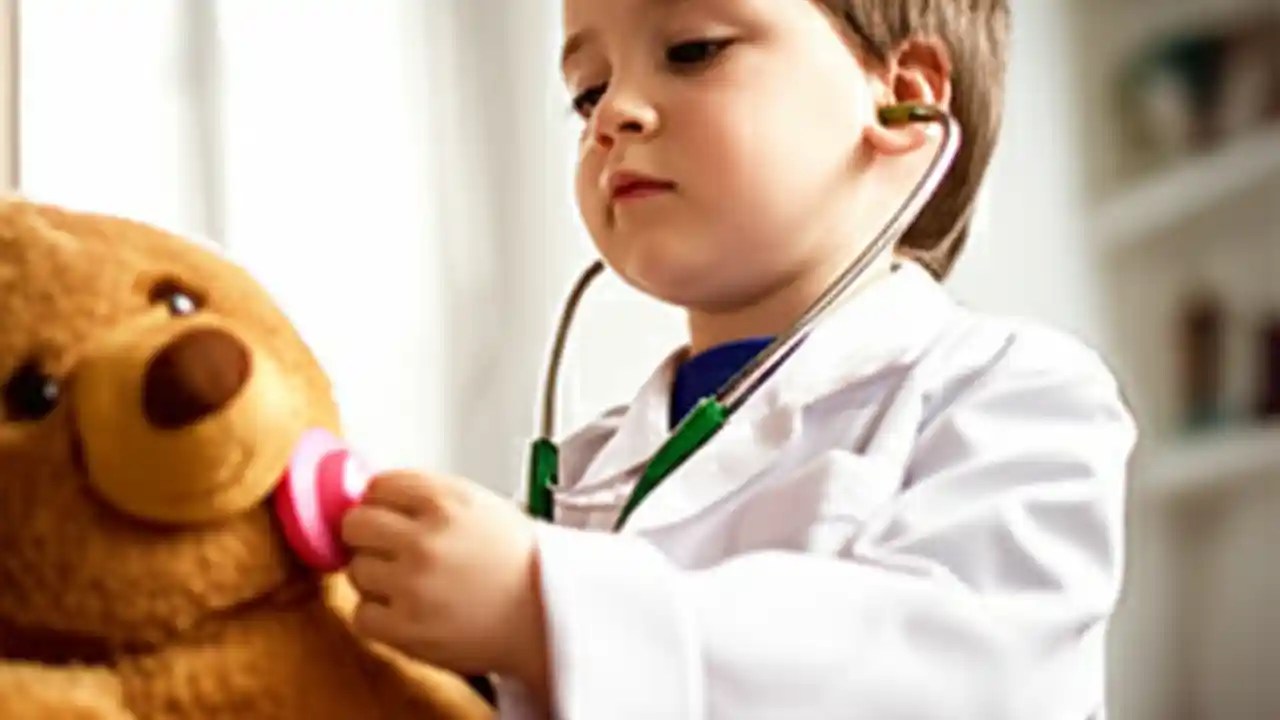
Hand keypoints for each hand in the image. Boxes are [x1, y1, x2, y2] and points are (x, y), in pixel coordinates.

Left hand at [340, 470, 548, 690]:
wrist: (548, 615)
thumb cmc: (518, 564)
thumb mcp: (480, 506)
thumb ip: (427, 497)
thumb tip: (371, 496)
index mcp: (447, 501)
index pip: (379, 485)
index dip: (382, 501)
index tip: (389, 514)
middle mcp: (426, 539)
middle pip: (356, 524)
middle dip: (369, 535)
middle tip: (388, 548)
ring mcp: (413, 585)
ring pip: (356, 569)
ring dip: (376, 577)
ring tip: (411, 583)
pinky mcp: (407, 629)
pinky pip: (361, 615)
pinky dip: (378, 616)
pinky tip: (406, 610)